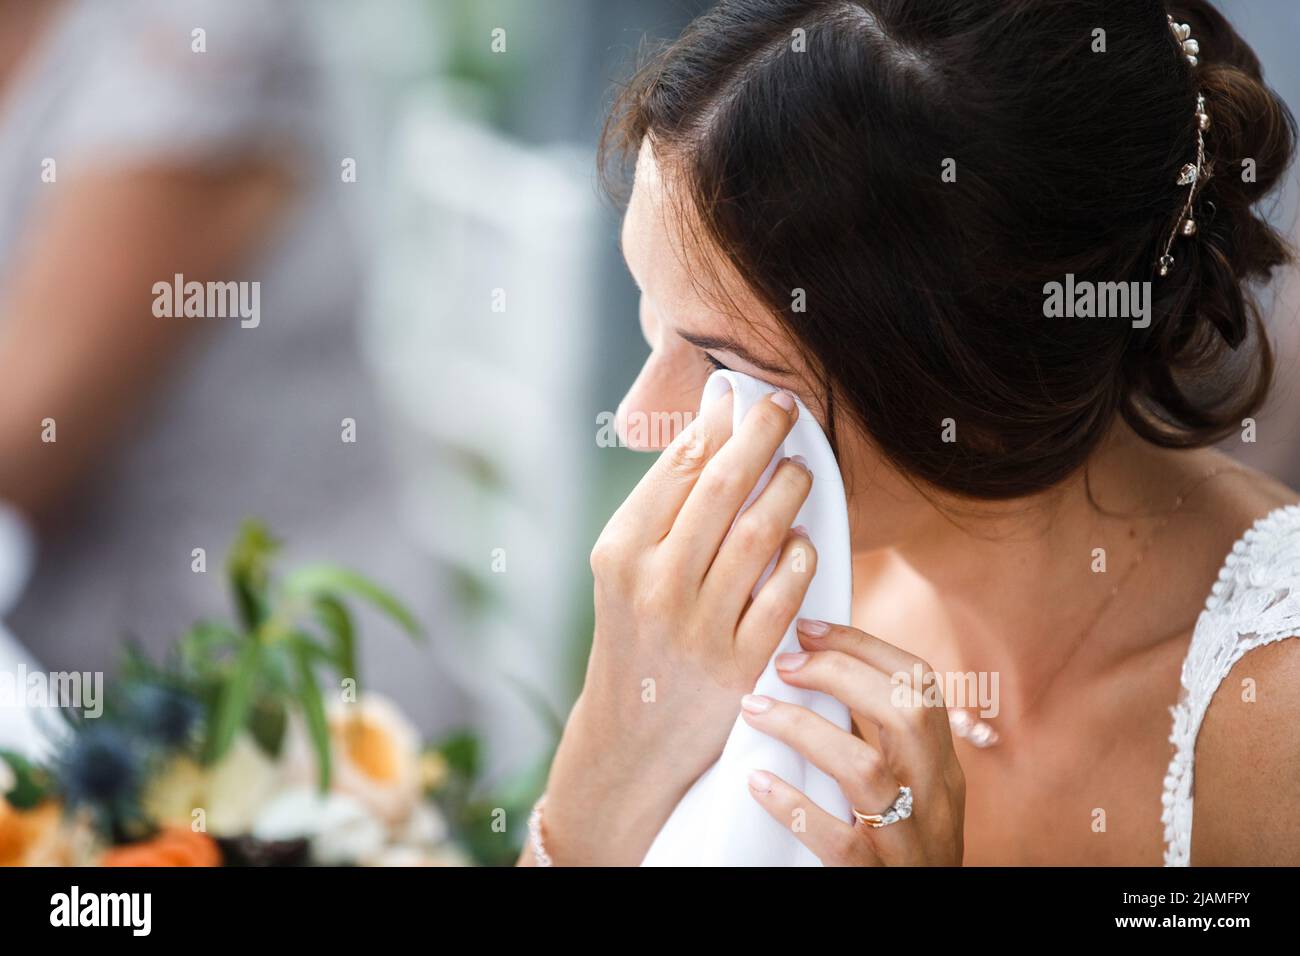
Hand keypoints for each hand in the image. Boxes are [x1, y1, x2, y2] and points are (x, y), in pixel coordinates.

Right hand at [541, 389, 816, 863]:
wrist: (631, 735)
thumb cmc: (636, 632)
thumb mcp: (626, 567)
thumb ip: (664, 505)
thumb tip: (714, 423)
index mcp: (621, 549)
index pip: (682, 463)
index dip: (723, 420)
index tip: (748, 394)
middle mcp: (655, 584)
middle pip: (726, 486)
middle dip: (764, 434)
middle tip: (789, 406)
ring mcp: (698, 627)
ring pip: (762, 533)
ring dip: (791, 489)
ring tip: (801, 470)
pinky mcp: (739, 666)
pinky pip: (785, 594)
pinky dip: (801, 557)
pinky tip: (802, 541)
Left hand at [741, 620, 965, 865]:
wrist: (923, 924)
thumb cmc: (901, 849)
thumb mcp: (912, 791)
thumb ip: (878, 741)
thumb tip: (817, 674)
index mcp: (943, 765)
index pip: (919, 683)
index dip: (864, 645)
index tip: (809, 627)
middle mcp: (936, 795)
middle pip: (904, 712)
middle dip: (839, 673)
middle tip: (784, 663)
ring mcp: (909, 839)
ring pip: (867, 771)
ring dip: (805, 730)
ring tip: (755, 709)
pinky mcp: (875, 878)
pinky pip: (837, 839)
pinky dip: (795, 806)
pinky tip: (758, 784)